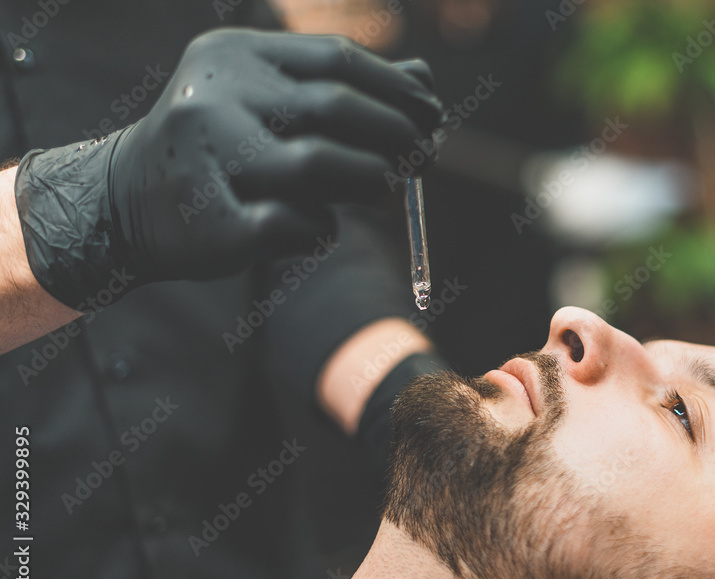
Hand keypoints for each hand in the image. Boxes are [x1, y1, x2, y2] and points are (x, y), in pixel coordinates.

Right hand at [15, 28, 442, 306]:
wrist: (125, 202)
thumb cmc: (221, 149)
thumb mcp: (270, 101)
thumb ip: (342, 88)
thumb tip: (425, 80)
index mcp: (236, 55)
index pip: (338, 59)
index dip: (398, 89)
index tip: (433, 115)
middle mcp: (215, 95)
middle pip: (334, 108)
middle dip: (395, 136)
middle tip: (425, 160)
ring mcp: (206, 158)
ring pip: (315, 165)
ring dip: (367, 181)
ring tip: (382, 191)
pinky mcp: (207, 220)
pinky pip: (290, 226)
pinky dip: (319, 231)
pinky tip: (320, 230)